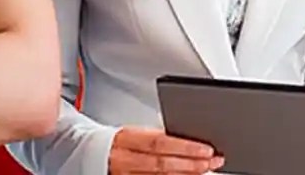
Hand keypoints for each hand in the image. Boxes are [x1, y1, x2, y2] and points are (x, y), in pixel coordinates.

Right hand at [109, 127, 224, 173]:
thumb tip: (188, 140)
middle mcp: (125, 160)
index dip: (184, 147)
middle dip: (191, 164)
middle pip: (162, 164)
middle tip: (213, 162)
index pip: (159, 142)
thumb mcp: (136, 132)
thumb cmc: (120, 141)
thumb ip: (158, 137)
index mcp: (126, 139)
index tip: (206, 149)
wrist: (91, 154)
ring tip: (205, 171)